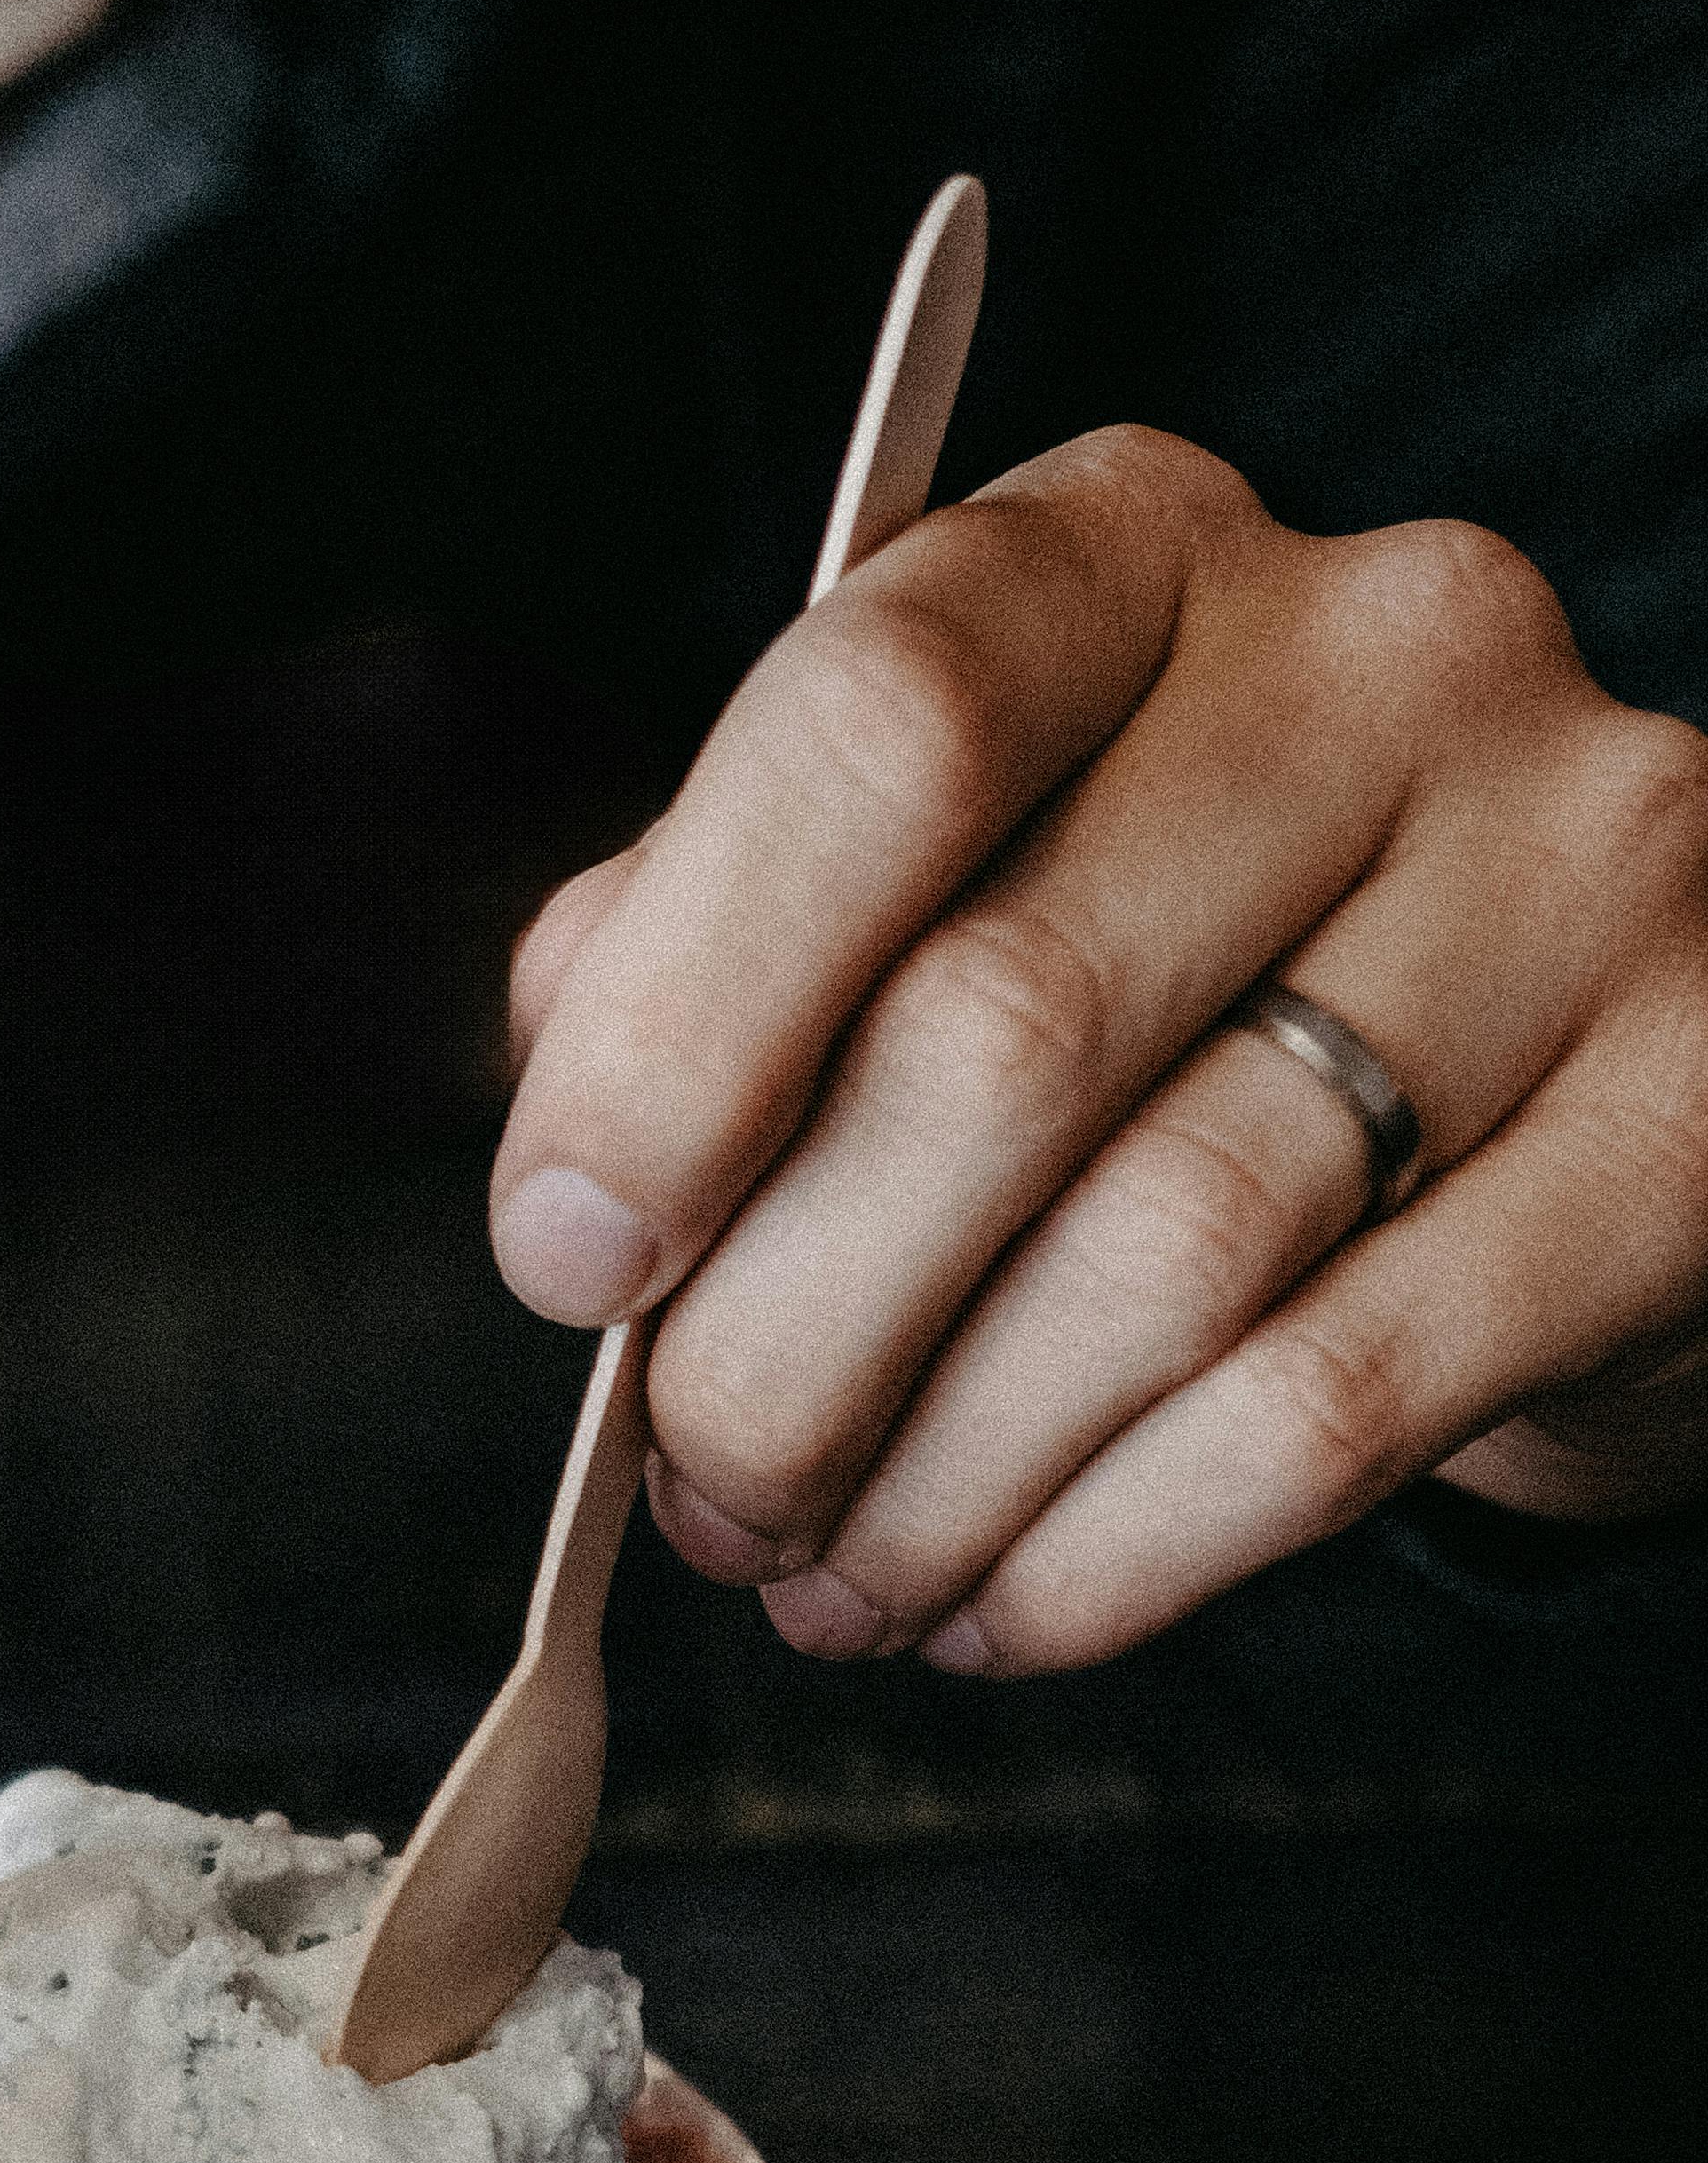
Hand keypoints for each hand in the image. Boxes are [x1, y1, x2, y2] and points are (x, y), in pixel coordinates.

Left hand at [486, 427, 1707, 1670]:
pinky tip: (1002, 1610)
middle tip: (706, 1502)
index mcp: (1131, 552)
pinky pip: (1329, 1404)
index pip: (874, 724)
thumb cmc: (1178, 988)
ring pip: (1160, 1256)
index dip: (681, 1029)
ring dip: (933, 1484)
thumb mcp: (933, 896)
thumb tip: (570, 1159)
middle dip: (782, 1342)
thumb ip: (708, 957)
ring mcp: (1574, 868)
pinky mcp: (1689, 1124)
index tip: (566, 1259)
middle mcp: (1380, 653)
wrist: (1576, 1083)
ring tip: (830, 1584)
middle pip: (998, 1030)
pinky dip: (1112, 1553)